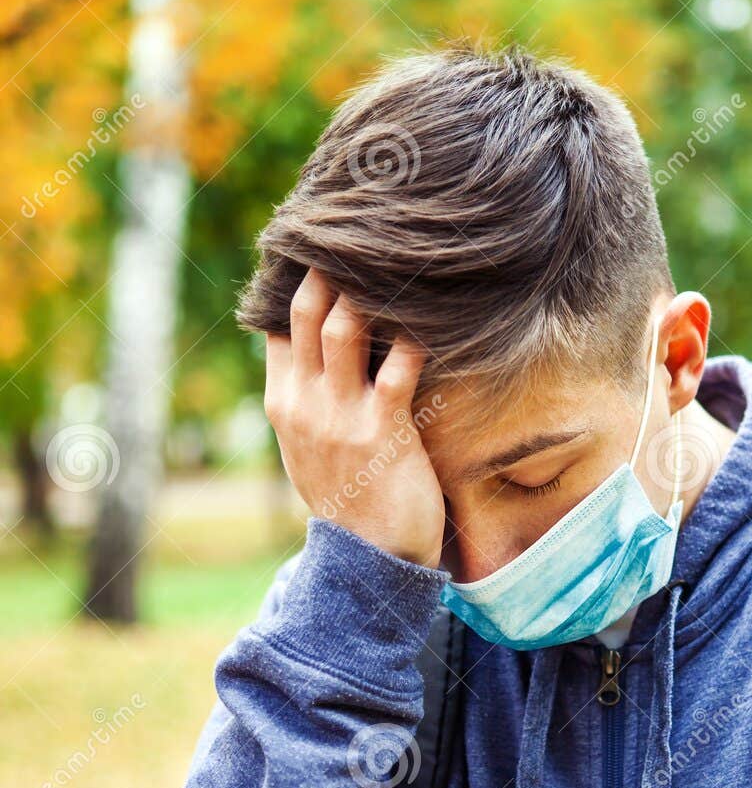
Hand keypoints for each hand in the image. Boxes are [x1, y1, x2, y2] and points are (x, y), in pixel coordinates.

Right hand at [264, 269, 444, 567]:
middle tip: (363, 228)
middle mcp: (304, 402)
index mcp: (283, 402)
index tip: (321, 242)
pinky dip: (416, 333)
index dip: (297, 278)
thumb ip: (303, 397)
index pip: (279, 323)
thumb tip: (305, 348)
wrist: (368, 559)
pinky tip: (436, 313)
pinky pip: (399, 365)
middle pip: (308, 309)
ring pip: (345, 324)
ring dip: (371, 287)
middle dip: (330, 263)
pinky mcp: (383, 430)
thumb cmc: (349, 499)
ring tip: (399, 256)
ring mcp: (341, 415)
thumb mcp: (306, 447)